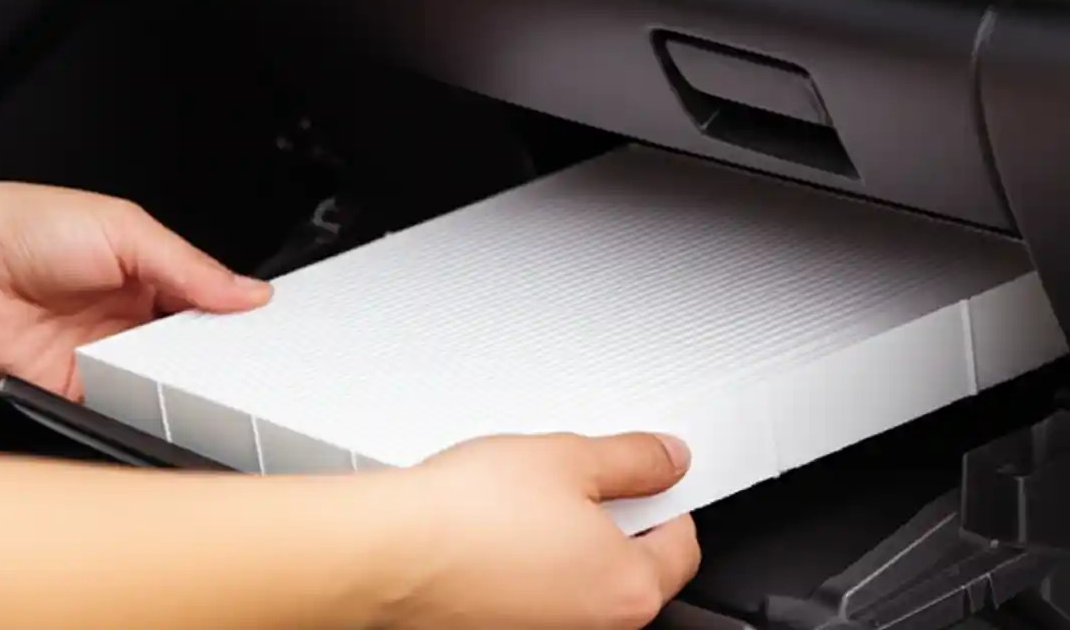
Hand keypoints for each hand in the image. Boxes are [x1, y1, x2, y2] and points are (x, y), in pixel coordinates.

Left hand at [0, 182, 271, 399]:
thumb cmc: (22, 226)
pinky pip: (124, 409)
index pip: (211, 300)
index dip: (237, 314)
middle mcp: (132, 316)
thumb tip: (249, 292)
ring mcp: (108, 354)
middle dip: (216, 353)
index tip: (263, 326)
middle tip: (237, 354)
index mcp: (151, 271)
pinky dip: (143, 410)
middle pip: (195, 346)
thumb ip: (190, 266)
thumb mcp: (124, 228)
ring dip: (182, 382)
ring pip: (166, 382)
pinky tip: (158, 397)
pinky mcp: (80, 390)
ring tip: (195, 372)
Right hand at [374, 432, 700, 629]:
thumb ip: (636, 460)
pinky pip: (539, 598)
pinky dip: (531, 569)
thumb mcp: (570, 457)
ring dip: (571, 547)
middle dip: (615, 523)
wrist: (386, 554)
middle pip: (634, 569)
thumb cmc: (467, 515)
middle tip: (580, 482)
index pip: (683, 544)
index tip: (647, 477)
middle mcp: (596, 629)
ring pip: (582, 584)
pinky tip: (499, 535)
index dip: (667, 499)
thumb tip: (668, 460)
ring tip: (529, 504)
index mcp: (629, 588)